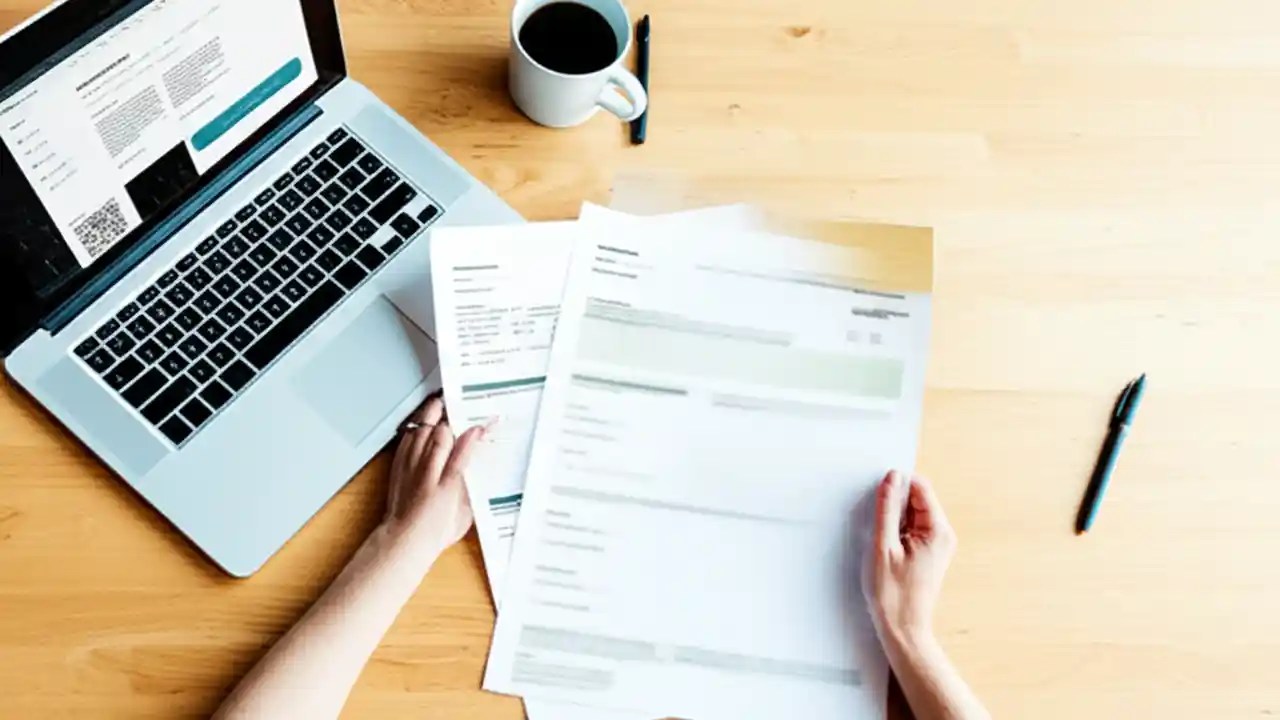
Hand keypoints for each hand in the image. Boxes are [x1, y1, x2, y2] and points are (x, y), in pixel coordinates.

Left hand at [383, 395, 483, 555]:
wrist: (404, 540)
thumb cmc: (436, 532)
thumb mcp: (464, 515)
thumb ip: (471, 488)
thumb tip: (475, 467)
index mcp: (448, 486)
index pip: (464, 451)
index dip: (473, 434)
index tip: (482, 425)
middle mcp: (428, 474)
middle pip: (439, 434)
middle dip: (450, 416)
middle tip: (458, 404)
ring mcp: (411, 469)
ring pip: (420, 433)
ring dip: (430, 416)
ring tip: (439, 404)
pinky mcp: (399, 469)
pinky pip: (406, 441)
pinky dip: (415, 429)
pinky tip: (420, 424)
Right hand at [865, 470, 956, 644]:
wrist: (903, 629)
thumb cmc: (893, 594)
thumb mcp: (884, 546)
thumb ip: (887, 509)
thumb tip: (891, 477)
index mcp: (938, 530)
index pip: (920, 487)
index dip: (898, 484)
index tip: (877, 492)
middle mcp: (943, 534)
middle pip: (916, 499)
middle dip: (894, 503)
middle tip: (877, 523)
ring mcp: (937, 544)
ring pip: (911, 514)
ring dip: (893, 518)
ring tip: (882, 541)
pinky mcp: (927, 553)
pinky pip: (911, 529)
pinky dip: (895, 531)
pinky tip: (885, 548)